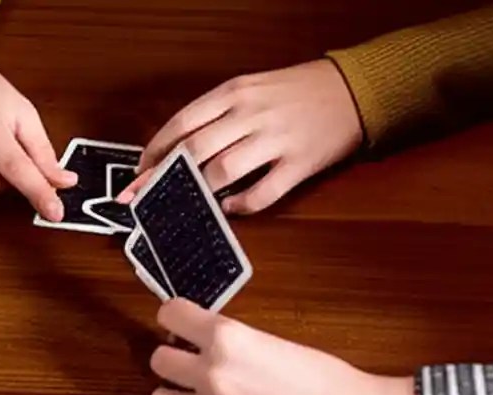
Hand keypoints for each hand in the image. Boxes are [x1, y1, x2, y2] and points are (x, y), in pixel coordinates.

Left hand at [119, 59, 361, 213]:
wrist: (353, 90)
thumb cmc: (297, 91)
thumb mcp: (252, 87)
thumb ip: (218, 114)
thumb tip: (178, 149)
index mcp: (235, 91)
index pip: (182, 122)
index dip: (155, 151)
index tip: (139, 171)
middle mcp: (252, 113)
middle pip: (195, 150)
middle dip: (164, 178)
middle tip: (147, 196)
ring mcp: (276, 139)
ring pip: (222, 172)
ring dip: (200, 192)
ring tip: (190, 200)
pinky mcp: (299, 164)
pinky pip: (261, 193)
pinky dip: (239, 206)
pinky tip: (229, 207)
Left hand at [147, 299, 418, 394]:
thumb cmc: (331, 382)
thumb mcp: (276, 343)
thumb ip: (234, 343)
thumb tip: (201, 341)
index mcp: (229, 339)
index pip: (169, 315)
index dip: (175, 320)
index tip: (180, 326)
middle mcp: (213, 376)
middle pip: (158, 360)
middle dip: (175, 359)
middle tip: (193, 364)